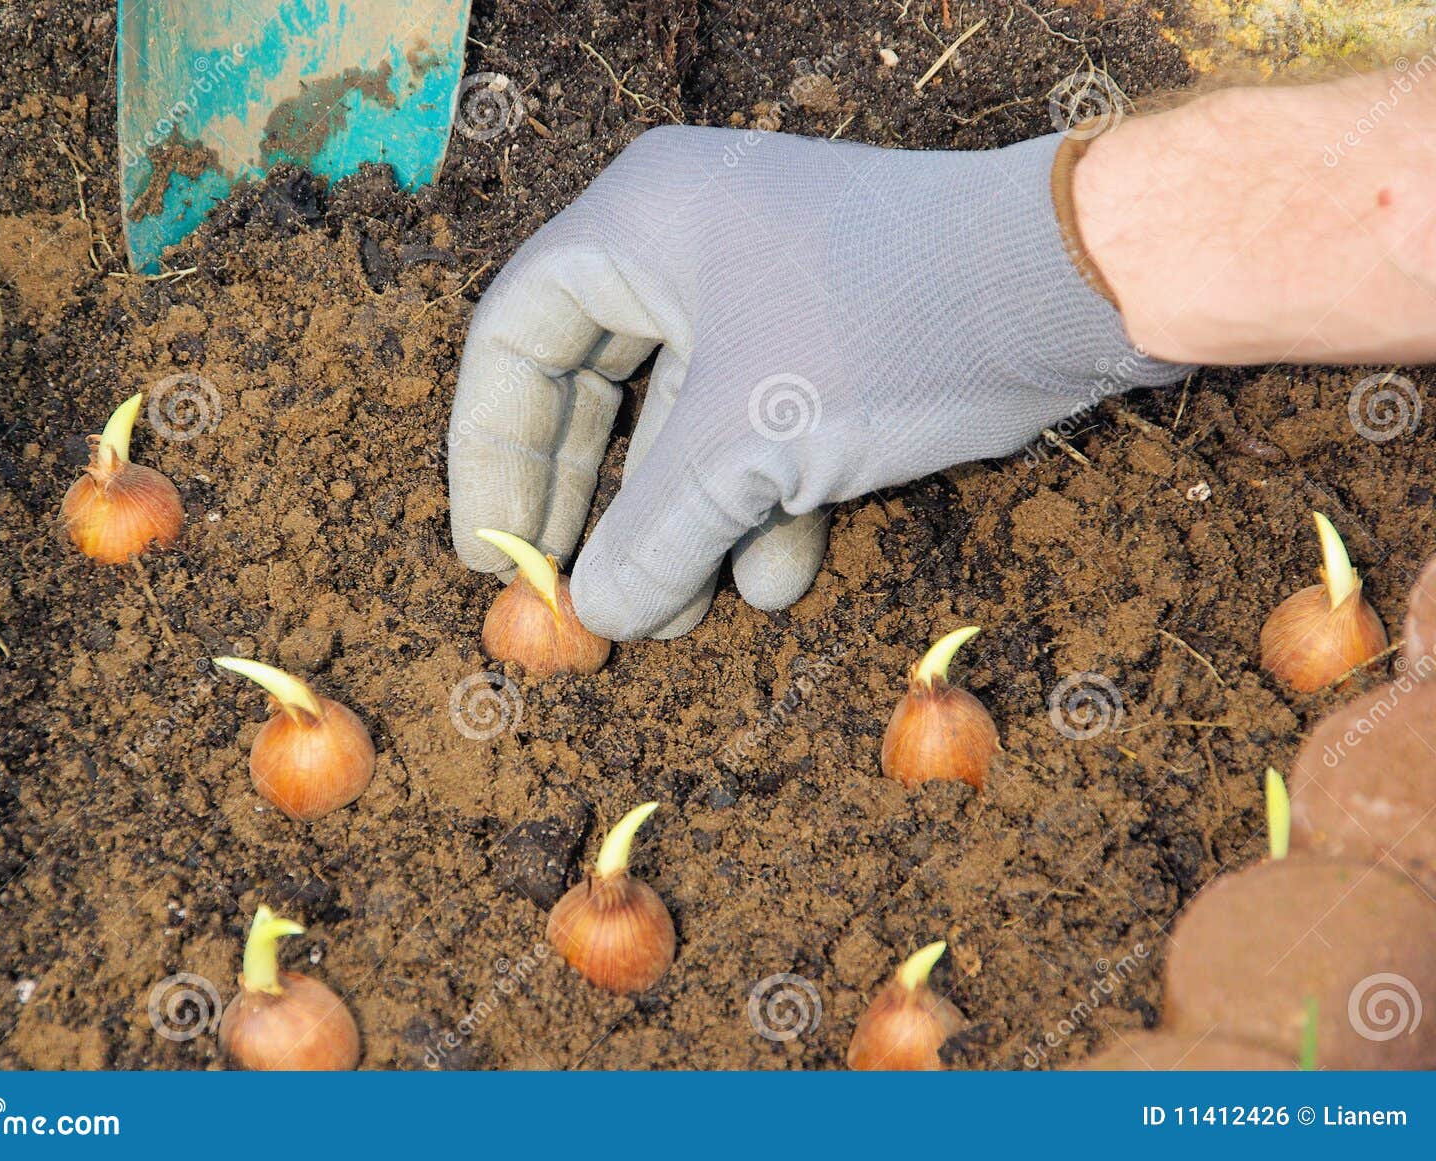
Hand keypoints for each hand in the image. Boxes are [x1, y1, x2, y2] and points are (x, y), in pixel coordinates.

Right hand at [448, 126, 1183, 639]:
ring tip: (674, 616)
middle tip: (571, 599)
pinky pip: (756, 428)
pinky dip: (755, 506)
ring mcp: (762, 288)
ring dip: (677, 524)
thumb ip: (651, 534)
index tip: (490, 559)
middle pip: (591, 388)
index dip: (493, 458)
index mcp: (639, 222)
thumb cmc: (892, 326)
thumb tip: (593, 616)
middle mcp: (688, 242)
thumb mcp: (747, 443)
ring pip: (679, 422)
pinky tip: (771, 579)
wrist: (1078, 286)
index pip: (516, 340)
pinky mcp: (828, 336)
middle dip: (591, 506)